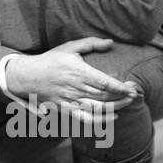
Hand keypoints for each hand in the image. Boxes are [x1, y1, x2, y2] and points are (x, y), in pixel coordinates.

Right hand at [4, 37, 139, 126]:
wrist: (27, 77)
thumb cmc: (51, 60)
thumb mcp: (70, 47)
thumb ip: (91, 43)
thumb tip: (111, 43)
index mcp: (78, 71)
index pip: (104, 82)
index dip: (121, 87)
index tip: (132, 88)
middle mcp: (75, 88)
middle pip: (105, 97)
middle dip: (122, 97)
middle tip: (134, 94)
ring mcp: (70, 101)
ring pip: (98, 108)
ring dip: (116, 108)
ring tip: (128, 103)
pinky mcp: (65, 110)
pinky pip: (86, 118)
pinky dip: (101, 120)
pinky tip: (113, 116)